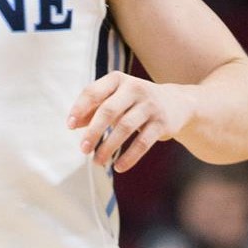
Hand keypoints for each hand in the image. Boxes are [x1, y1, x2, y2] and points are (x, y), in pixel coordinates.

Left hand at [67, 71, 191, 171]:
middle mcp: (135, 88)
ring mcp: (151, 105)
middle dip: (93, 132)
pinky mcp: (163, 123)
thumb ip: (93, 109)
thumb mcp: (115, 99)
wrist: (178, 103)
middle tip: (83, 149)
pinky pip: (143, 142)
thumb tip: (73, 124)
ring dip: (108, 147)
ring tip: (97, 161)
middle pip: (109, 110)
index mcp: (118, 79)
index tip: (69, 126)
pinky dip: (129, 157)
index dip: (79, 108)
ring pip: (125, 127)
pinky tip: (119, 167)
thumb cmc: (135, 102)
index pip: (93, 91)